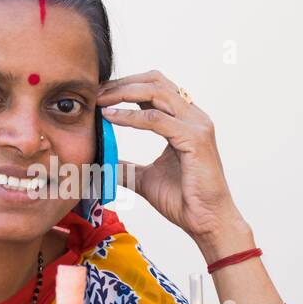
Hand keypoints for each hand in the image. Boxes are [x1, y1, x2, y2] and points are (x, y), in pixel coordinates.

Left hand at [97, 70, 252, 261]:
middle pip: (155, 81)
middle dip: (122, 83)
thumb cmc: (184, 200)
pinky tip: (111, 118)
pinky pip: (156, 120)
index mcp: (184, 121)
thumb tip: (102, 164)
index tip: (99, 95)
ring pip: (156, 92)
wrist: (207, 221)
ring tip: (100, 101)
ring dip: (124, 93)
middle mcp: (193, 117)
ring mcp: (196, 125)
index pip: (154, 89)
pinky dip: (130, 117)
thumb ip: (126, 166)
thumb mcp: (146, 178)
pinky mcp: (194, 139)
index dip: (125, 86)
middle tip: (95, 93)